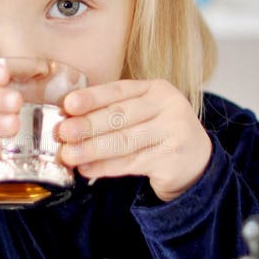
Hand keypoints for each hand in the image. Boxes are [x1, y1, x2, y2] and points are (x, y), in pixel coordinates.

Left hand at [58, 79, 211, 201]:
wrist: (196, 161)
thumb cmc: (158, 133)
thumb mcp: (143, 113)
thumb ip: (113, 112)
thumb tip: (69, 120)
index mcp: (157, 89)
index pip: (120, 90)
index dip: (92, 97)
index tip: (68, 104)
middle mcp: (168, 107)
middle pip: (120, 116)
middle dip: (88, 125)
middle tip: (62, 133)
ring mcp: (173, 133)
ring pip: (124, 141)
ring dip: (92, 149)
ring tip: (68, 155)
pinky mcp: (172, 159)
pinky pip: (131, 163)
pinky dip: (105, 167)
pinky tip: (87, 169)